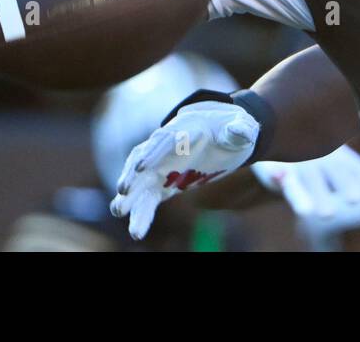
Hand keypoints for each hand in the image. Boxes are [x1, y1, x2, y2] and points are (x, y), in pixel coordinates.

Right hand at [110, 100, 258, 239]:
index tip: (142, 167)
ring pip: (140, 183)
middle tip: (122, 190)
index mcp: (183, 130)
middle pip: (142, 160)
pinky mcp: (163, 183)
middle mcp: (165, 148)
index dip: (153, 153)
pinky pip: (148, 200)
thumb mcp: (240, 127)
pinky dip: (141, 214)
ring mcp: (161, 166)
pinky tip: (136, 232)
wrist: (222, 135)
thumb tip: (241, 132)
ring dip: (129, 197)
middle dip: (132, 174)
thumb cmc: (230, 129)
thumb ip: (240, 130)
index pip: (164, 141)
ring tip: (119, 212)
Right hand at [252, 145, 359, 232]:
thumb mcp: (334, 162)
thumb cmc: (314, 157)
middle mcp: (318, 157)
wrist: (277, 135)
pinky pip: (274, 170)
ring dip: (310, 194)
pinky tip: (277, 177)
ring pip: (305, 177)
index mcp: (336, 156)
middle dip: (345, 185)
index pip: (353, 168)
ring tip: (321, 213)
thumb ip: (354, 176)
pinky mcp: (273, 165)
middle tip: (356, 200)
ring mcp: (297, 161)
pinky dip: (276, 173)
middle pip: (333, 171)